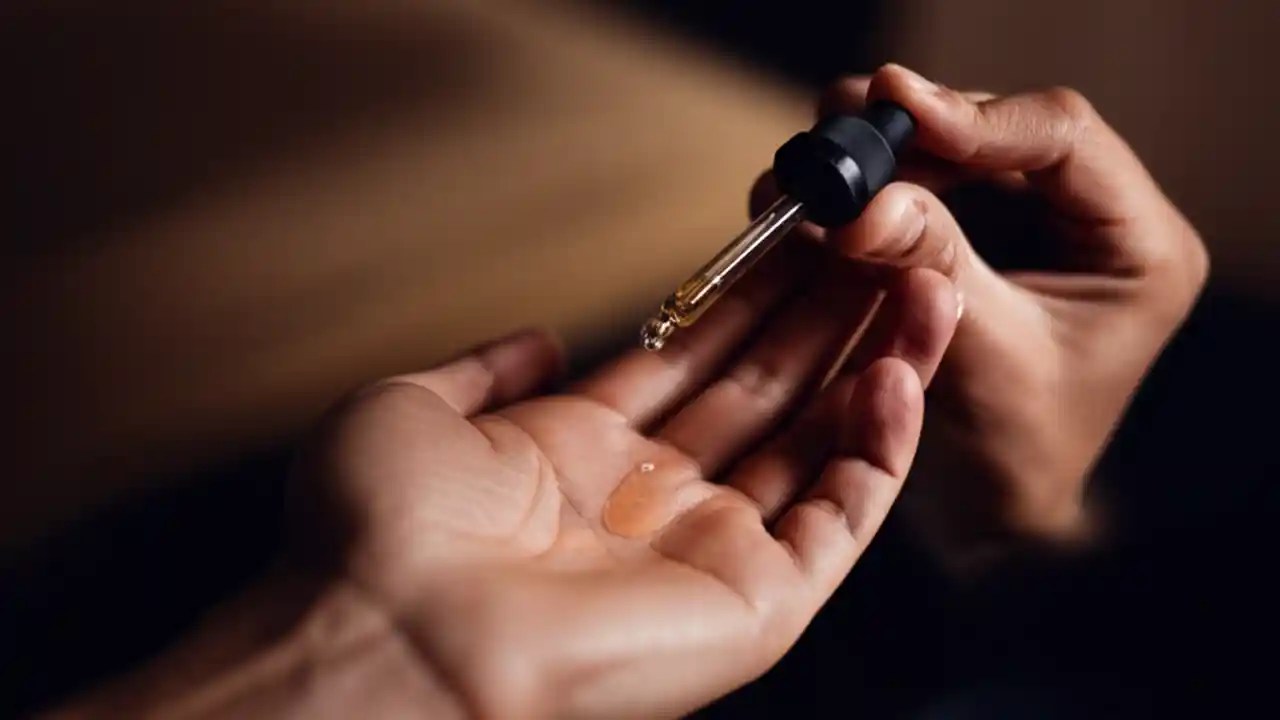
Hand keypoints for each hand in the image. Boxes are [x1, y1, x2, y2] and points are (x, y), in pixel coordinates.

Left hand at [285, 248, 955, 716]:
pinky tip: (897, 372)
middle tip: (880, 240)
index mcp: (579, 458)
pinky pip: (840, 517)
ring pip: (819, 446)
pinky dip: (880, 450)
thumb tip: (540, 338)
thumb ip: (482, 370)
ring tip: (925, 284)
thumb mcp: (409, 412)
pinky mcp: (758, 604)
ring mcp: (709, 552)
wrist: (390, 641)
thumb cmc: (379, 536)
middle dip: (823, 314)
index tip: (794, 235)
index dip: (746, 298)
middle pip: (765, 392)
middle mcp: (651, 505)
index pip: (691, 362)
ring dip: (874, 363)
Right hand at [753, 65, 1207, 558]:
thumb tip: (863, 203)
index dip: (972, 115)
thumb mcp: (984, 365)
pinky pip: (914, 185)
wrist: (990, 511)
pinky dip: (860, 191)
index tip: (893, 103)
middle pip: (993, 130)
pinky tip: (813, 205)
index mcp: (1134, 245)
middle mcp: (1086, 217)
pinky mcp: (971, 235)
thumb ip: (935, 272)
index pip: (1060, 137)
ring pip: (947, 148)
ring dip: (875, 156)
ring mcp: (1025, 221)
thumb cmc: (1013, 459)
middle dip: (908, 133)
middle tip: (830, 141)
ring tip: (809, 177)